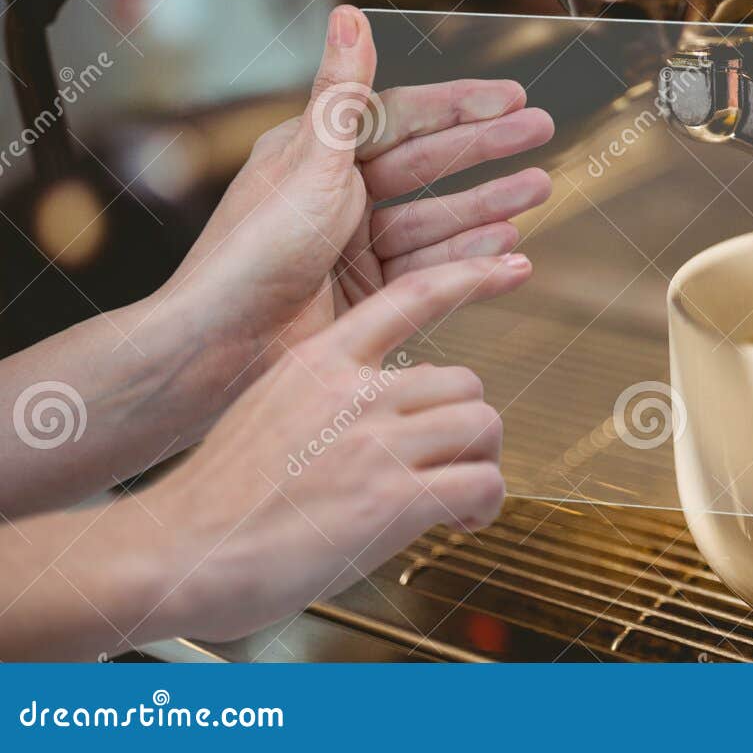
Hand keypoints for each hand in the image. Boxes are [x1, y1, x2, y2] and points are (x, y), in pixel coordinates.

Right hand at [141, 255, 529, 642]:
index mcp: (319, 362)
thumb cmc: (214, 502)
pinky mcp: (393, 498)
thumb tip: (389, 420)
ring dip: (481, 465)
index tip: (512, 262)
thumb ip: (329, 405)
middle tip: (450, 466)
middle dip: (467, 427)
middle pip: (464, 381)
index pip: (409, 297)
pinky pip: (482, 482)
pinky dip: (485, 505)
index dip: (468, 277)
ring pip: (482, 426)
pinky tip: (460, 524)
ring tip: (457, 500)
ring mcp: (376, 442)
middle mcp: (353, 391)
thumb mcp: (267, 415)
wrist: (175, 553)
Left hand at [162, 5, 552, 389]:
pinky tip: (509, 252)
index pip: (402, 117)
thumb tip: (348, 14)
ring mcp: (357, 250)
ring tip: (538, 189)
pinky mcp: (371, 298)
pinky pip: (435, 273)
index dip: (460, 105)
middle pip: (430, 165)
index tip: (512, 96)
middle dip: (489, 150)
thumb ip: (342, 93)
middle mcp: (338, 197)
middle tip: (542, 132)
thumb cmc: (250, 254)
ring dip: (491, 204)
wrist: (224, 350)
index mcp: (316, 154)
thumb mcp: (307, 162)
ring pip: (440, 219)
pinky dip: (474, 263)